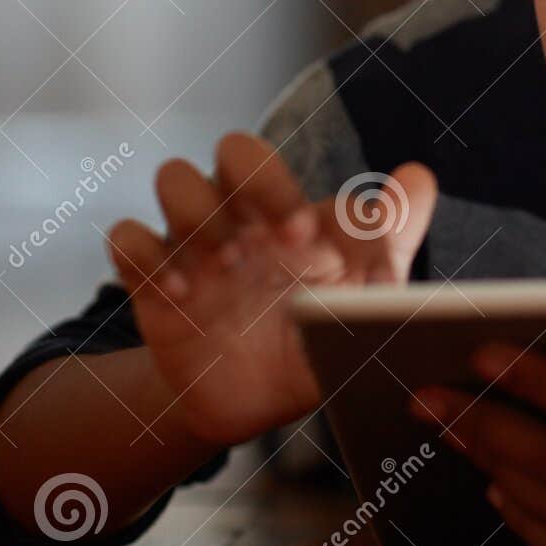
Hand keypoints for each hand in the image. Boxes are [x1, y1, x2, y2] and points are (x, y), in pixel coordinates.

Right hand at [108, 131, 436, 446]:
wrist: (258, 398)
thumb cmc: (316, 329)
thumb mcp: (362, 291)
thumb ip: (392, 234)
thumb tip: (418, 175)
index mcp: (289, 207)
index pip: (292, 164)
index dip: (297, 189)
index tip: (314, 243)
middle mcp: (241, 212)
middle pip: (234, 148)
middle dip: (260, 181)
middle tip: (287, 239)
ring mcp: (194, 243)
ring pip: (174, 177)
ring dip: (202, 213)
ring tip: (230, 264)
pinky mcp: (153, 282)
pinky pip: (127, 239)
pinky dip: (149, 257)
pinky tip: (185, 295)